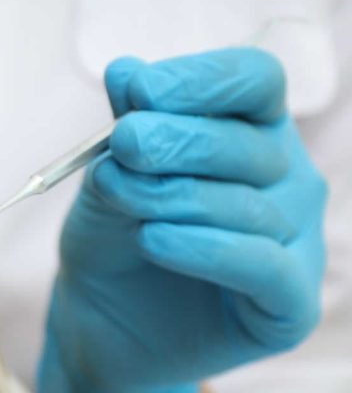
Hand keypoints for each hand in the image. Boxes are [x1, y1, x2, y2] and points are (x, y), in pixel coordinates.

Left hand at [37, 47, 326, 392]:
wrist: (97, 323)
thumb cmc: (110, 240)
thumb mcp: (107, 178)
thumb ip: (124, 131)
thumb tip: (126, 70)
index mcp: (250, 132)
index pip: (254, 82)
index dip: (203, 80)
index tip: (139, 91)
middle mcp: (286, 181)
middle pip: (251, 143)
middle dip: (178, 140)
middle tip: (123, 144)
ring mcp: (296, 243)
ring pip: (252, 207)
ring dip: (175, 195)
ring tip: (119, 195)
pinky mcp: (288, 306)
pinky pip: (263, 267)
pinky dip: (206, 249)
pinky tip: (154, 238)